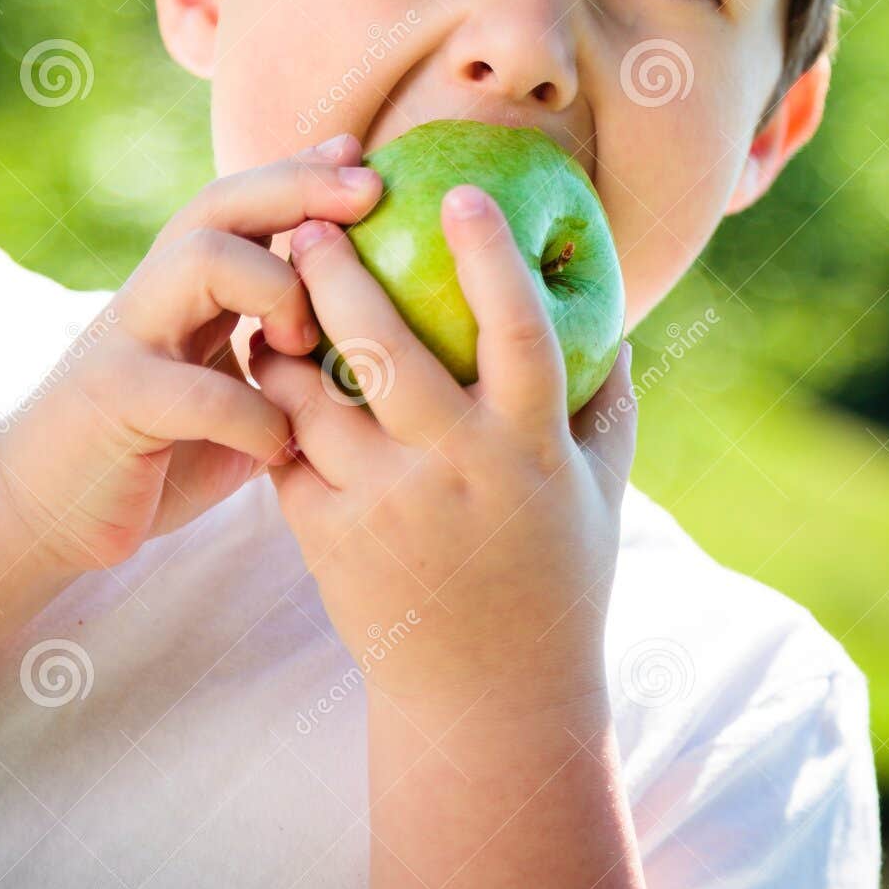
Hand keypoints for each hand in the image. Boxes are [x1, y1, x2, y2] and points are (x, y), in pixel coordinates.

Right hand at [0, 136, 382, 576]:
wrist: (49, 514)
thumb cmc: (161, 455)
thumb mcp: (235, 397)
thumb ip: (285, 365)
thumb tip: (382, 344)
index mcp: (185, 292)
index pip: (241, 203)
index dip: (302, 175)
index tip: (364, 159)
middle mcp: (153, 297)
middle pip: (219, 203)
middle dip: (299, 188)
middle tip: (371, 194)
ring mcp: (129, 341)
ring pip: (200, 259)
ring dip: (275, 287)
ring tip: (306, 344)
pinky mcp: (114, 401)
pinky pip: (196, 388)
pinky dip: (256, 416)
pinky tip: (283, 445)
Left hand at [249, 180, 636, 712]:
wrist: (489, 695)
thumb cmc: (556, 575)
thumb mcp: (601, 489)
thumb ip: (607, 400)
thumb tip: (617, 316)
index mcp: (531, 449)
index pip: (519, 332)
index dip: (491, 257)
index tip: (460, 192)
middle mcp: (458, 472)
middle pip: (386, 350)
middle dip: (339, 274)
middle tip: (312, 222)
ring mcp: (387, 508)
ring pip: (314, 399)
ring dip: (285, 339)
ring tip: (274, 298)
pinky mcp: (331, 542)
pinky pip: (286, 454)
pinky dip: (273, 408)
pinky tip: (270, 375)